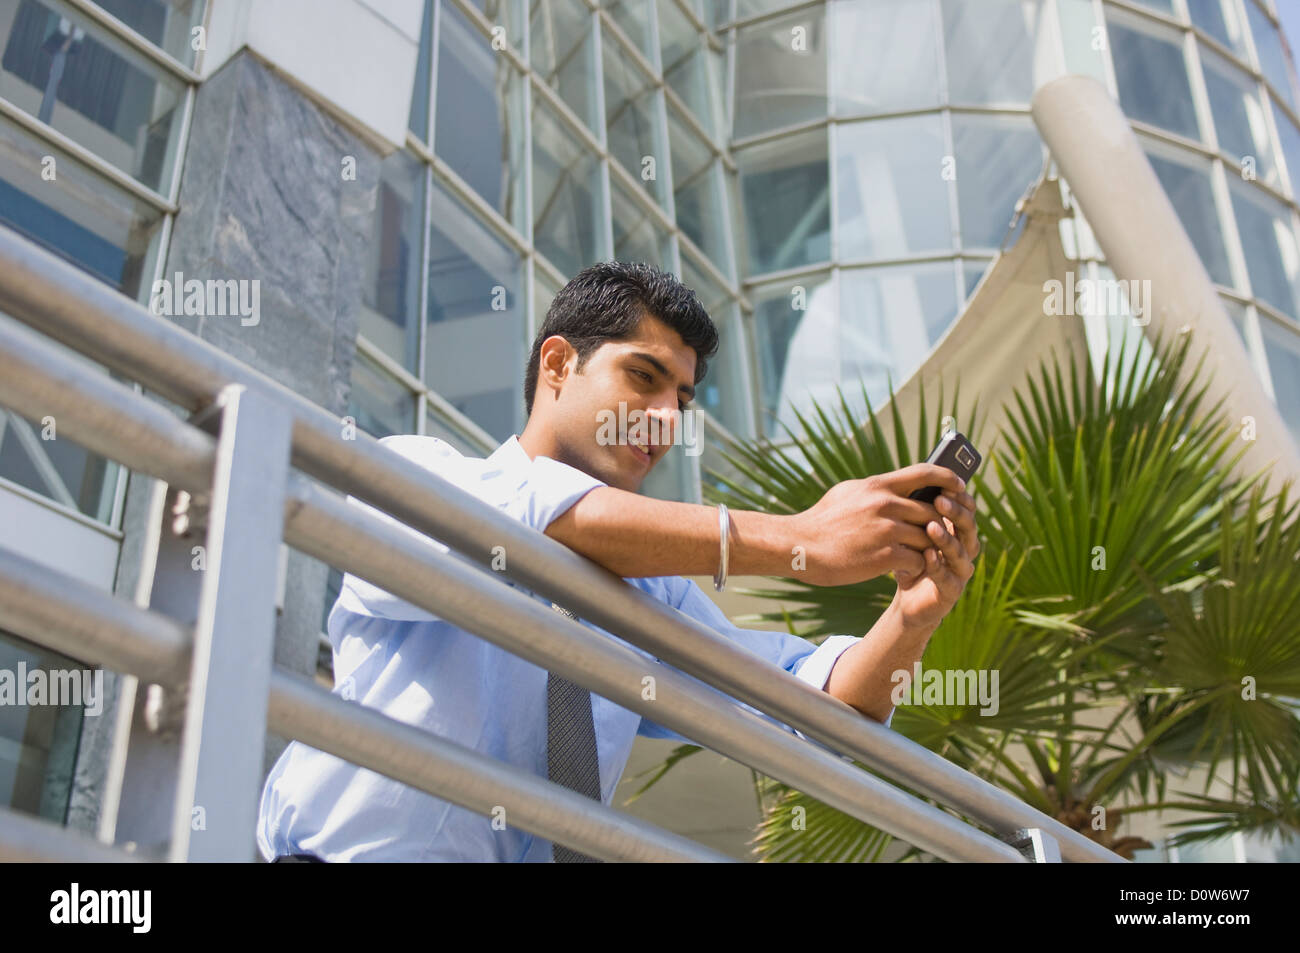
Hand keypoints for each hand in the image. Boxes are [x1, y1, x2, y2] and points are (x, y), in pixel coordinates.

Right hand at [793, 465, 973, 586]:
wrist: (799, 547)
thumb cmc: (820, 522)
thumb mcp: (847, 494)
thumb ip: (874, 490)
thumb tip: (894, 487)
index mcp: (877, 485)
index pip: (925, 473)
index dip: (948, 478)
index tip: (960, 485)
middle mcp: (886, 504)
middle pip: (934, 511)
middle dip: (943, 524)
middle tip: (945, 533)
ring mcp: (887, 530)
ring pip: (929, 537)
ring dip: (930, 547)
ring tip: (926, 554)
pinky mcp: (885, 556)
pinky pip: (919, 560)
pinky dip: (918, 566)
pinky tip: (908, 569)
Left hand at [891, 490, 979, 630]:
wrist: (908, 598)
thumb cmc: (910, 559)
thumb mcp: (910, 533)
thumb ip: (914, 514)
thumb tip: (907, 484)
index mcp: (958, 531)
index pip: (967, 509)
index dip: (959, 497)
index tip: (946, 484)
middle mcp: (965, 549)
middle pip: (968, 527)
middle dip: (956, 513)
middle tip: (940, 500)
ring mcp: (960, 571)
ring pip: (960, 552)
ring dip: (946, 539)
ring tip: (931, 527)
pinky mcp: (951, 592)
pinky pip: (948, 577)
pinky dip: (938, 565)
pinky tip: (928, 556)